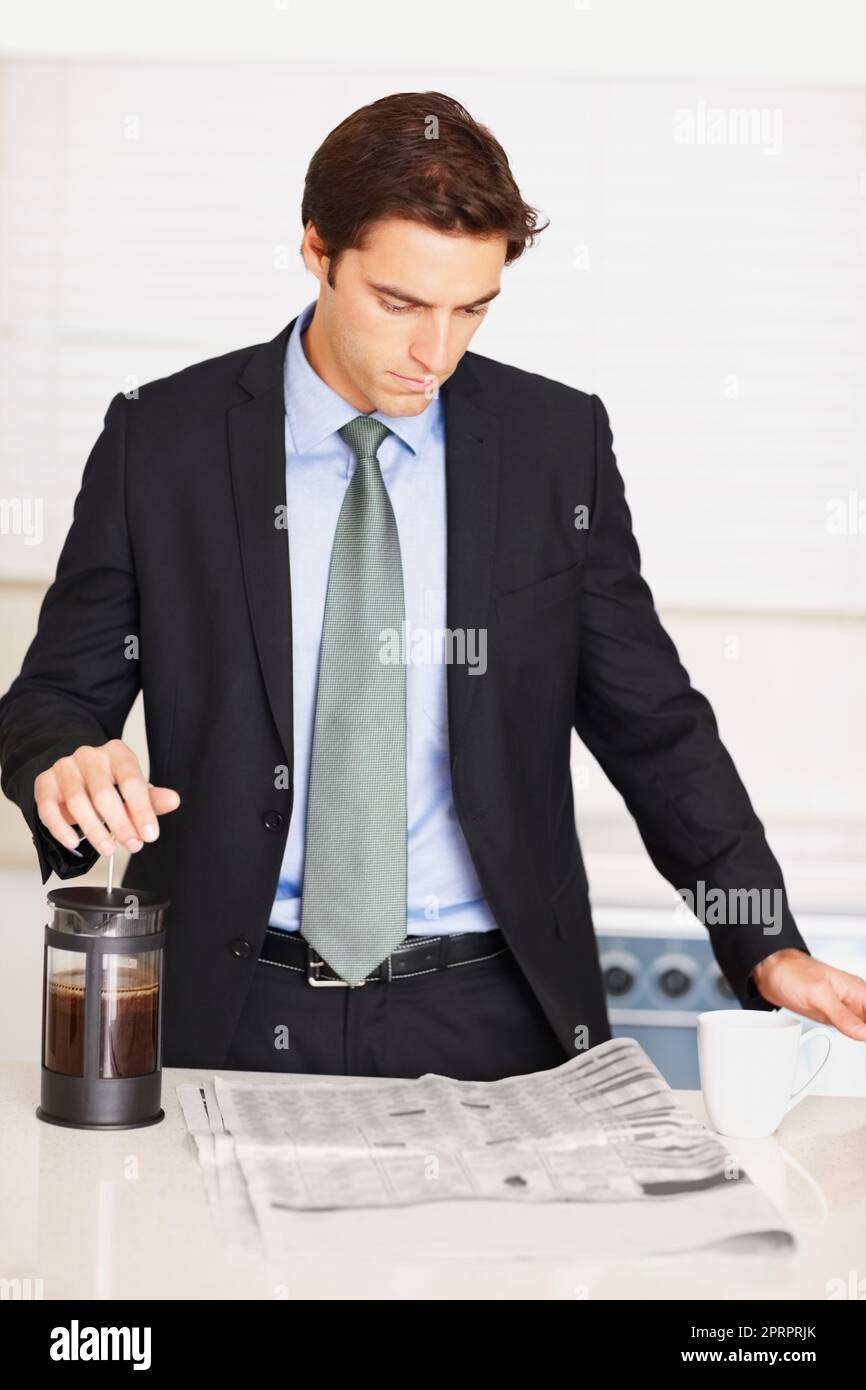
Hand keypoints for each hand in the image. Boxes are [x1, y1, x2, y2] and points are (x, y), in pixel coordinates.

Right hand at [35, 738, 180, 856]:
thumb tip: (173, 800)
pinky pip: (48, 807)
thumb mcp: (134, 790)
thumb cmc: (110, 784)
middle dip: (120, 824)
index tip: (150, 835)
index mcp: (117, 753)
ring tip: (108, 849)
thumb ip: (151, 799)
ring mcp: (65, 767)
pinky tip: (72, 842)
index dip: (141, 810)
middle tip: (131, 845)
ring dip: (93, 830)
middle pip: (104, 793)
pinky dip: (60, 828)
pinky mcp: (44, 781)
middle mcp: (89, 755)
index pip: (131, 781)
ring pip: (77, 801)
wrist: (77, 776)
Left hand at [751, 948, 865, 1041]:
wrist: (770, 972)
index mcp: (858, 990)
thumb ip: (843, 1016)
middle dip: (865, 1033)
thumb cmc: (792, 973)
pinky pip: (852, 1029)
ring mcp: (844, 1009)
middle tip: (860, 1041)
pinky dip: (855, 1037)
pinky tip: (855, 1043)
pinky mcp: (833, 1016)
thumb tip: (865, 1034)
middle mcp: (854, 1000)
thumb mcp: (819, 995)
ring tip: (856, 1041)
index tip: (863, 1036)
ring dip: (862, 1035)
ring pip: (863, 1028)